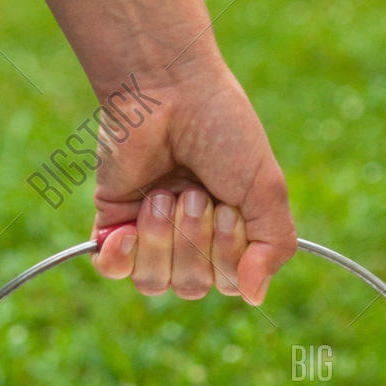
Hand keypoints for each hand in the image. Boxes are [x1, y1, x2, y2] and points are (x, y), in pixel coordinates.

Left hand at [90, 58, 294, 305]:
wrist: (167, 88)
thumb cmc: (222, 129)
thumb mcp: (265, 188)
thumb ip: (273, 246)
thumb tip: (254, 297)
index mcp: (230, 234)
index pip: (227, 284)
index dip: (227, 254)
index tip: (227, 204)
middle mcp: (190, 239)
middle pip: (191, 287)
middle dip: (194, 240)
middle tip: (193, 190)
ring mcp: (150, 232)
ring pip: (153, 282)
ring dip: (162, 237)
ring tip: (162, 193)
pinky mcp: (112, 220)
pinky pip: (112, 270)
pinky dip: (120, 255)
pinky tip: (127, 227)